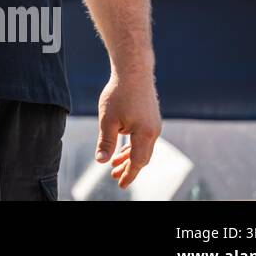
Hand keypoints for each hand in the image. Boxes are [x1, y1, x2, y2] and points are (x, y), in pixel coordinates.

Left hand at [96, 69, 161, 189]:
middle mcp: (153, 131)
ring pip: (143, 148)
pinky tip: (124, 148)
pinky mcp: (151, 118)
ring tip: (115, 165)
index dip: (129, 174)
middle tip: (115, 177)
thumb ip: (106, 142)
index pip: (137, 162)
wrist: (134, 71)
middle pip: (142, 157)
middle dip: (129, 168)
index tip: (121, 185)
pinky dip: (133, 146)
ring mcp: (154, 125)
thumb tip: (101, 161)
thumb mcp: (108, 119)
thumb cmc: (119, 93)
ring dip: (130, 157)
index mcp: (145, 134)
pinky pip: (143, 138)